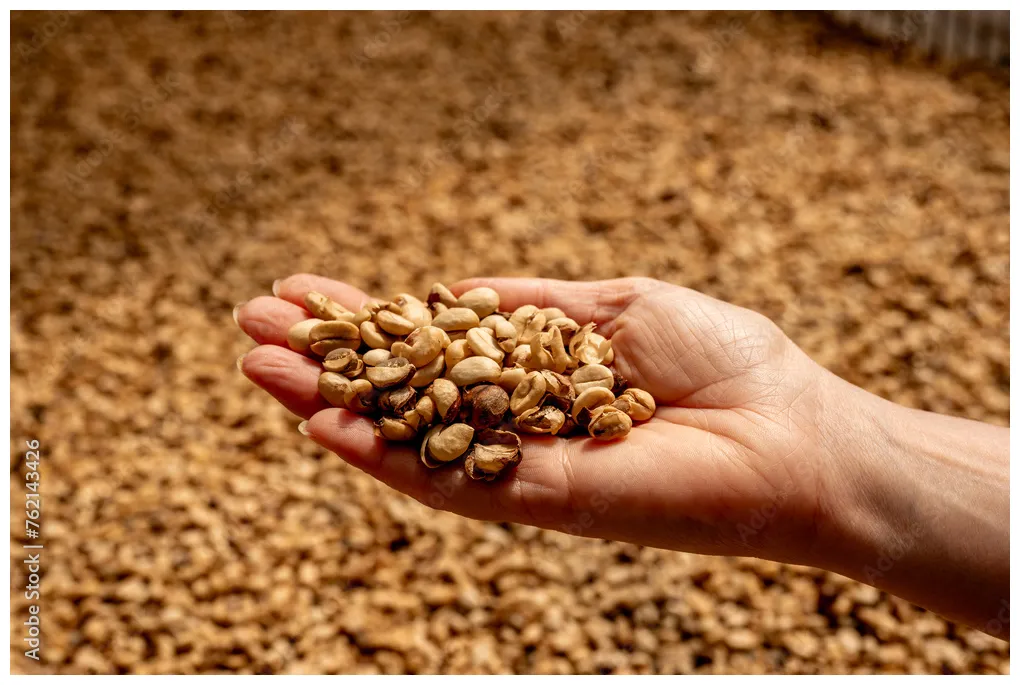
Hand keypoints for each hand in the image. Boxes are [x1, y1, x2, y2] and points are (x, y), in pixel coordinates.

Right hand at [234, 274, 840, 564]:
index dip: (369, 323)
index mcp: (533, 379)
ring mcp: (523, 468)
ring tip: (261, 365)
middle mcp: (516, 427)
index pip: (431, 350)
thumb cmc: (724, 362)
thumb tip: (453, 292)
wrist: (797, 434)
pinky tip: (326, 425)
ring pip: (410, 440)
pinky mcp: (543, 502)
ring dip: (332, 406)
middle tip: (254, 325)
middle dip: (329, 361)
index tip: (307, 291)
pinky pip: (452, 481)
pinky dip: (387, 455)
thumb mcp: (614, 308)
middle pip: (405, 395)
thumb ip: (530, 309)